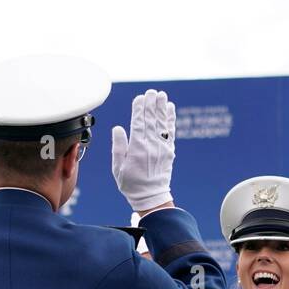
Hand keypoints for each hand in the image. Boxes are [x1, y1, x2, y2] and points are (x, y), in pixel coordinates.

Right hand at [110, 89, 174, 212]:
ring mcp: (162, 148)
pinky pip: (171, 132)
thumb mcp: (118, 167)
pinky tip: (170, 108)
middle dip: (152, 104)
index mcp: (138, 149)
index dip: (139, 109)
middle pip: (151, 120)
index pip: (138, 123)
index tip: (140, 97)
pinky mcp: (169, 151)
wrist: (151, 197)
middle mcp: (152, 146)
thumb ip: (118, 147)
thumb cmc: (131, 183)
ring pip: (162, 123)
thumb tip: (118, 128)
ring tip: (162, 95)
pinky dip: (170, 119)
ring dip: (162, 108)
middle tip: (152, 91)